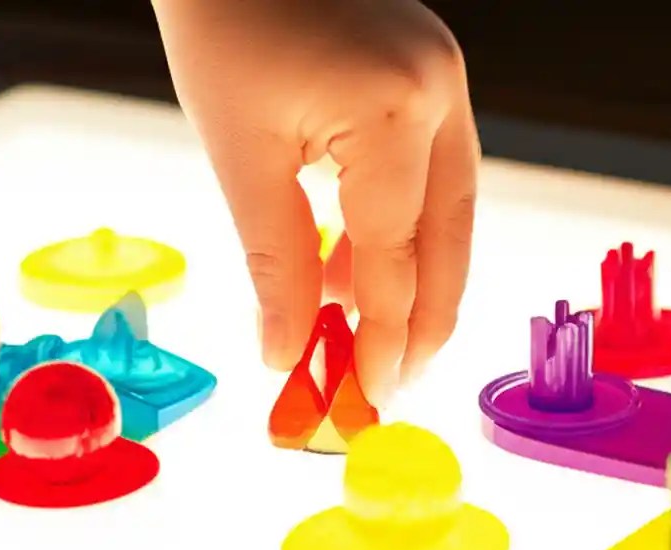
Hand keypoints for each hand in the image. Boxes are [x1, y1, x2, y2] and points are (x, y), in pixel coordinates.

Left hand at [153, 0, 478, 405]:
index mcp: (397, 110)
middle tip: (395, 380)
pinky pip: (431, 172)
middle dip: (426, 318)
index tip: (371, 393)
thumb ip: (275, 261)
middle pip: (450, 238)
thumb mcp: (239, 153)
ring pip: (449, 209)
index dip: (385, 334)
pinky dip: (400, 225)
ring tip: (371, 333)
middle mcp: (443, 94)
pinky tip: (358, 263)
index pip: (398, 253)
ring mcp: (448, 80)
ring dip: (414, 276)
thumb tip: (286, 352)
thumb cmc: (220, 23)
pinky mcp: (433, 76)